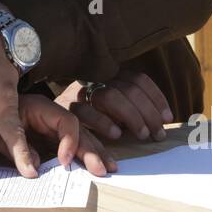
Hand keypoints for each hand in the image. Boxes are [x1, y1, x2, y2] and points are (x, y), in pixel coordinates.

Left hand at [0, 94, 116, 176]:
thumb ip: (14, 147)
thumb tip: (35, 167)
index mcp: (39, 108)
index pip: (65, 121)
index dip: (69, 141)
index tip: (64, 162)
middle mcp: (51, 115)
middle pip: (79, 130)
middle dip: (91, 150)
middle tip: (101, 171)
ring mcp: (54, 126)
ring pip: (82, 137)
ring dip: (96, 152)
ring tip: (110, 169)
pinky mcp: (52, 138)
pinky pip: (74, 145)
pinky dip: (87, 155)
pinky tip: (100, 164)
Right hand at [55, 70, 172, 142]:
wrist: (43, 119)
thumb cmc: (88, 119)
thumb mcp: (112, 112)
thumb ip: (130, 111)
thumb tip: (159, 122)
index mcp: (108, 76)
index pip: (137, 78)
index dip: (155, 96)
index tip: (168, 117)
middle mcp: (95, 81)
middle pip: (127, 88)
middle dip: (147, 112)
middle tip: (157, 134)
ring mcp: (81, 93)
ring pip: (109, 96)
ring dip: (130, 116)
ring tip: (141, 134)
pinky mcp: (68, 109)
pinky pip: (86, 112)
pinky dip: (103, 122)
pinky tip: (116, 134)